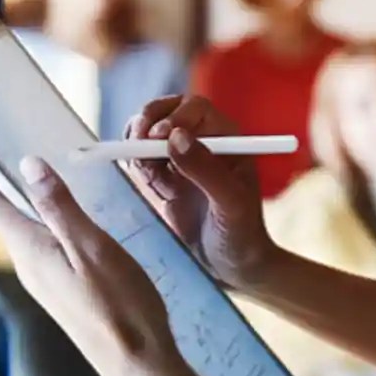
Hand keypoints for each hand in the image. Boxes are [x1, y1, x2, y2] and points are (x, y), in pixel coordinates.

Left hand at [0, 158, 239, 375]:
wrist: (136, 358)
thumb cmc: (118, 304)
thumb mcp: (90, 246)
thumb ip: (59, 206)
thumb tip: (28, 164)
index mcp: (31, 249)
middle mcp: (30, 264)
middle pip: (6, 213)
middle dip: (1, 179)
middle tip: (5, 143)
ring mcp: (46, 278)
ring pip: (27, 228)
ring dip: (25, 198)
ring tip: (35, 169)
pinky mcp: (64, 287)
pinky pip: (45, 243)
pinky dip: (46, 218)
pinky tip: (66, 213)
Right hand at [124, 95, 279, 290]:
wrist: (232, 266)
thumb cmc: (242, 234)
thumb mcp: (229, 203)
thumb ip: (205, 169)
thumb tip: (175, 137)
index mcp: (226, 139)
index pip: (196, 109)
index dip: (176, 116)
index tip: (161, 136)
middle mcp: (202, 143)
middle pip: (166, 113)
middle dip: (148, 122)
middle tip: (136, 142)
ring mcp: (179, 160)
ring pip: (148, 134)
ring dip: (137, 144)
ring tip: (143, 167)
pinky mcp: (162, 179)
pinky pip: (140, 160)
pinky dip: (134, 164)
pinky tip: (145, 181)